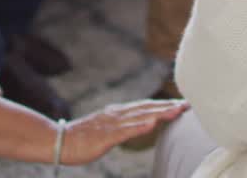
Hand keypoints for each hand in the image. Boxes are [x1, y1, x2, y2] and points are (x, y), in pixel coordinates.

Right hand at [60, 100, 189, 164]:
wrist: (59, 141)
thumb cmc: (83, 138)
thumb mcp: (108, 130)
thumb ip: (124, 125)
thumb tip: (142, 122)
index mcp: (118, 113)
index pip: (145, 106)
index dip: (164, 104)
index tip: (182, 104)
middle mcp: (117, 114)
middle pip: (146, 108)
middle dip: (167, 106)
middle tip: (187, 104)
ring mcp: (111, 124)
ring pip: (139, 117)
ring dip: (158, 113)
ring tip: (176, 111)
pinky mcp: (104, 136)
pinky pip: (124, 131)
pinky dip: (139, 126)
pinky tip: (151, 124)